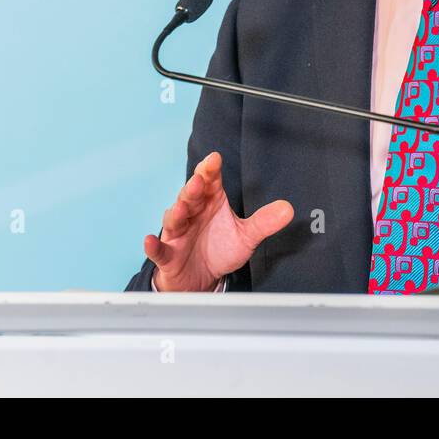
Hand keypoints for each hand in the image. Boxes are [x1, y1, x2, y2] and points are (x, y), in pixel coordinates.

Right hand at [144, 151, 292, 291]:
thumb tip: (288, 209)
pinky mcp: (169, 255)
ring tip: (181, 206)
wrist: (202, 278)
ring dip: (176, 211)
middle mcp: (192, 213)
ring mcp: (178, 233)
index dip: (210, 170)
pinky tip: (150, 240)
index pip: (209, 182)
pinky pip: (159, 250)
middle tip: (200, 179)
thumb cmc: (219, 249)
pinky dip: (154, 246)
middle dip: (194, 188)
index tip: (214, 159)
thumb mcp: (245, 236)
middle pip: (190, 196)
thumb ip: (264, 222)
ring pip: (174, 219)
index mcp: (210, 203)